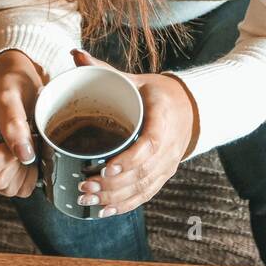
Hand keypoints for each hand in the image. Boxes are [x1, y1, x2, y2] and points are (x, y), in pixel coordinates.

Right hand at [0, 49, 41, 197]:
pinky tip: (27, 153)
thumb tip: (24, 155)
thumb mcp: (11, 97)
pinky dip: (29, 175)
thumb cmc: (12, 87)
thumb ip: (14, 124)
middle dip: (19, 160)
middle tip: (25, 134)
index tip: (19, 131)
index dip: (12, 151)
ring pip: (8, 188)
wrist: (19, 86)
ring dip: (25, 168)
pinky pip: (17, 190)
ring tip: (25, 142)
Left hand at [70, 49, 199, 217]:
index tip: (108, 167)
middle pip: (143, 173)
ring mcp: (167, 164)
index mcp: (164, 119)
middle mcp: (169, 146)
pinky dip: (125, 205)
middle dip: (112, 185)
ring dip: (115, 198)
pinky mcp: (163, 175)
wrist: (190, 109)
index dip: (131, 159)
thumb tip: (75, 54)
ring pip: (142, 187)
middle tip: (84, 186)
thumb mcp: (136, 80)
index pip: (151, 145)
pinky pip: (145, 195)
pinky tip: (104, 211)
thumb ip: (105, 70)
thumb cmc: (157, 94)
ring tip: (87, 199)